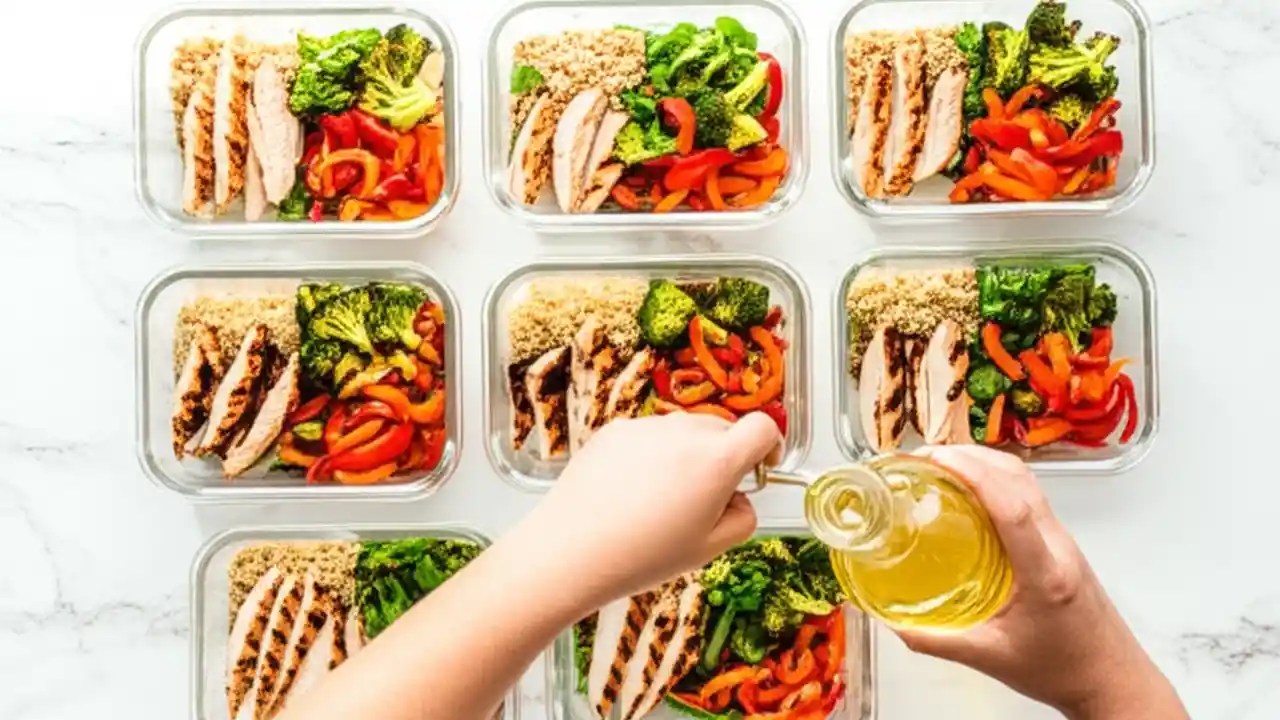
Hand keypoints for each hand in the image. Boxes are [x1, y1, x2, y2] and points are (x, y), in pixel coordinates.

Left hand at [511, 412, 780, 607]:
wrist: (570, 551)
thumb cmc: (643, 556)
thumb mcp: (709, 550)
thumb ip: (742, 518)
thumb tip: (739, 498)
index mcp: (717, 460)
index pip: (763, 427)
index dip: (768, 446)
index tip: (758, 468)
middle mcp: (684, 432)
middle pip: (722, 430)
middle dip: (723, 458)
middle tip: (702, 501)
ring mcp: (647, 426)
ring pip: (683, 432)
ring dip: (686, 456)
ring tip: (658, 502)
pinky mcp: (615, 429)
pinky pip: (648, 436)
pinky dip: (651, 456)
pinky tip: (630, 493)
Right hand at [895, 446, 1186, 719]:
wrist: (1111, 679)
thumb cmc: (1063, 669)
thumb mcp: (990, 658)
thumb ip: (936, 640)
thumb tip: (891, 621)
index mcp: (1045, 573)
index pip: (1011, 506)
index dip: (972, 473)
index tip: (935, 459)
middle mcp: (1059, 546)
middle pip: (1018, 479)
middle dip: (970, 457)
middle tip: (923, 458)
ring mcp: (1064, 540)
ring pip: (1026, 481)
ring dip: (984, 462)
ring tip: (939, 465)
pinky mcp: (1061, 542)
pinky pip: (1028, 495)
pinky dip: (996, 479)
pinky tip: (968, 491)